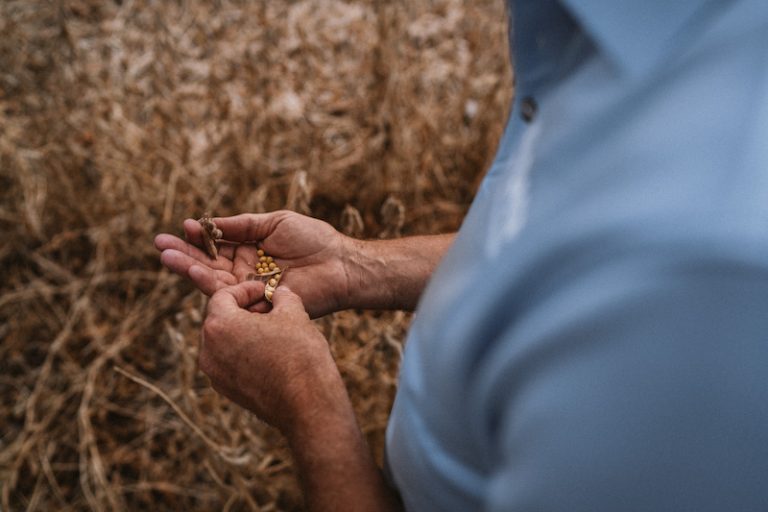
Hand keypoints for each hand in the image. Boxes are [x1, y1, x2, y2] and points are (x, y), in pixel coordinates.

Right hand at [154, 210, 352, 316]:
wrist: (340, 264)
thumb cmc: (314, 240)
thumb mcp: (274, 223)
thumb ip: (242, 225)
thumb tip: (208, 223)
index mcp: (250, 251)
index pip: (217, 246)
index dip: (199, 238)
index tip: (181, 228)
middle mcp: (246, 271)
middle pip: (209, 264)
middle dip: (184, 254)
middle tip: (158, 245)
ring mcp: (250, 288)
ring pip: (214, 280)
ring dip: (189, 268)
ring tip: (167, 257)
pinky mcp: (257, 303)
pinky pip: (230, 294)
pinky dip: (210, 283)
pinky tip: (192, 271)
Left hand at [200, 280, 344, 430]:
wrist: (308, 404)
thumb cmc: (300, 354)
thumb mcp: (294, 314)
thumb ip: (282, 297)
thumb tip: (280, 293)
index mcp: (219, 326)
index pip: (223, 296)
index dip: (246, 289)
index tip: (265, 292)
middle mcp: (208, 351)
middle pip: (219, 319)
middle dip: (242, 310)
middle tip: (268, 308)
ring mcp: (215, 375)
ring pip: (222, 342)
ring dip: (242, 332)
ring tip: (271, 330)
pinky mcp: (227, 391)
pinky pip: (228, 363)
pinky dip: (243, 353)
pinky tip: (269, 353)